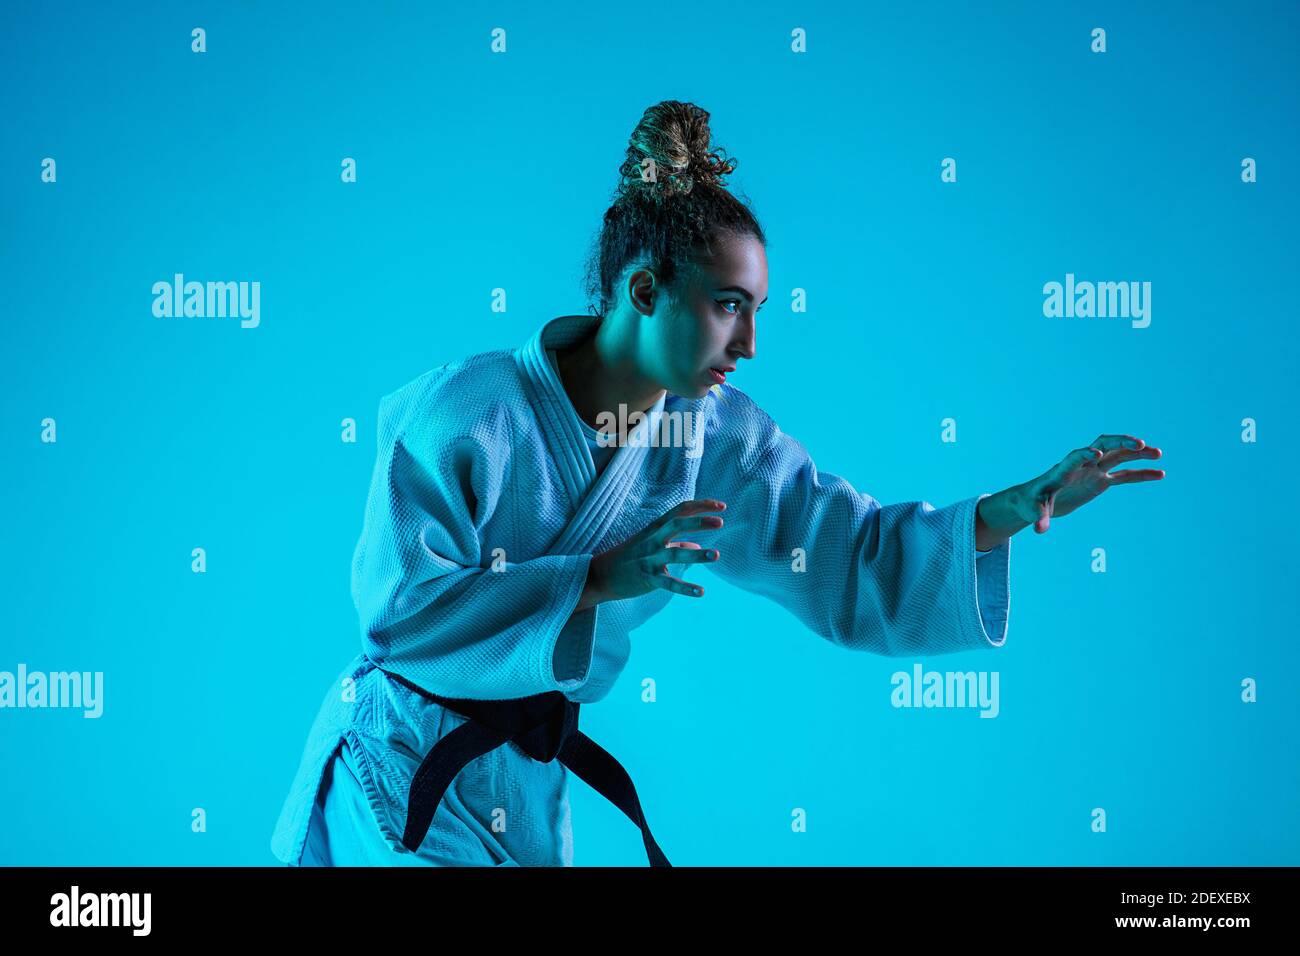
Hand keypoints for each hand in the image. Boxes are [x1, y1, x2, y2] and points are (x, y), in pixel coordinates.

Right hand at [581, 499, 725, 605]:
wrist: (600, 575)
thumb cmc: (628, 557)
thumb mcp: (649, 543)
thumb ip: (675, 543)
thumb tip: (696, 543)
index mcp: (655, 528)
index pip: (680, 510)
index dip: (701, 507)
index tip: (721, 507)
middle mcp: (652, 540)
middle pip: (677, 524)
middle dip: (699, 522)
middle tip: (721, 522)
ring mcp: (649, 559)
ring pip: (675, 554)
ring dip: (697, 554)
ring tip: (716, 555)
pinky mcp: (647, 579)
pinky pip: (669, 583)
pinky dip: (685, 588)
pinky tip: (701, 592)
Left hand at [1020, 434, 1163, 533]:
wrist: (1035, 502)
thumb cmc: (1032, 503)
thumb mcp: (1034, 511)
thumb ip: (1039, 518)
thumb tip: (1039, 530)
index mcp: (1063, 470)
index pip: (1075, 457)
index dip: (1084, 455)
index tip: (1097, 454)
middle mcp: (1081, 466)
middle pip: (1103, 446)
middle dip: (1120, 443)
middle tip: (1140, 444)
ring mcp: (1093, 472)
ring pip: (1118, 456)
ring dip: (1137, 453)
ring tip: (1158, 454)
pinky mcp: (1100, 482)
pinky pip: (1124, 475)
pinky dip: (1141, 474)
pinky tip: (1160, 474)